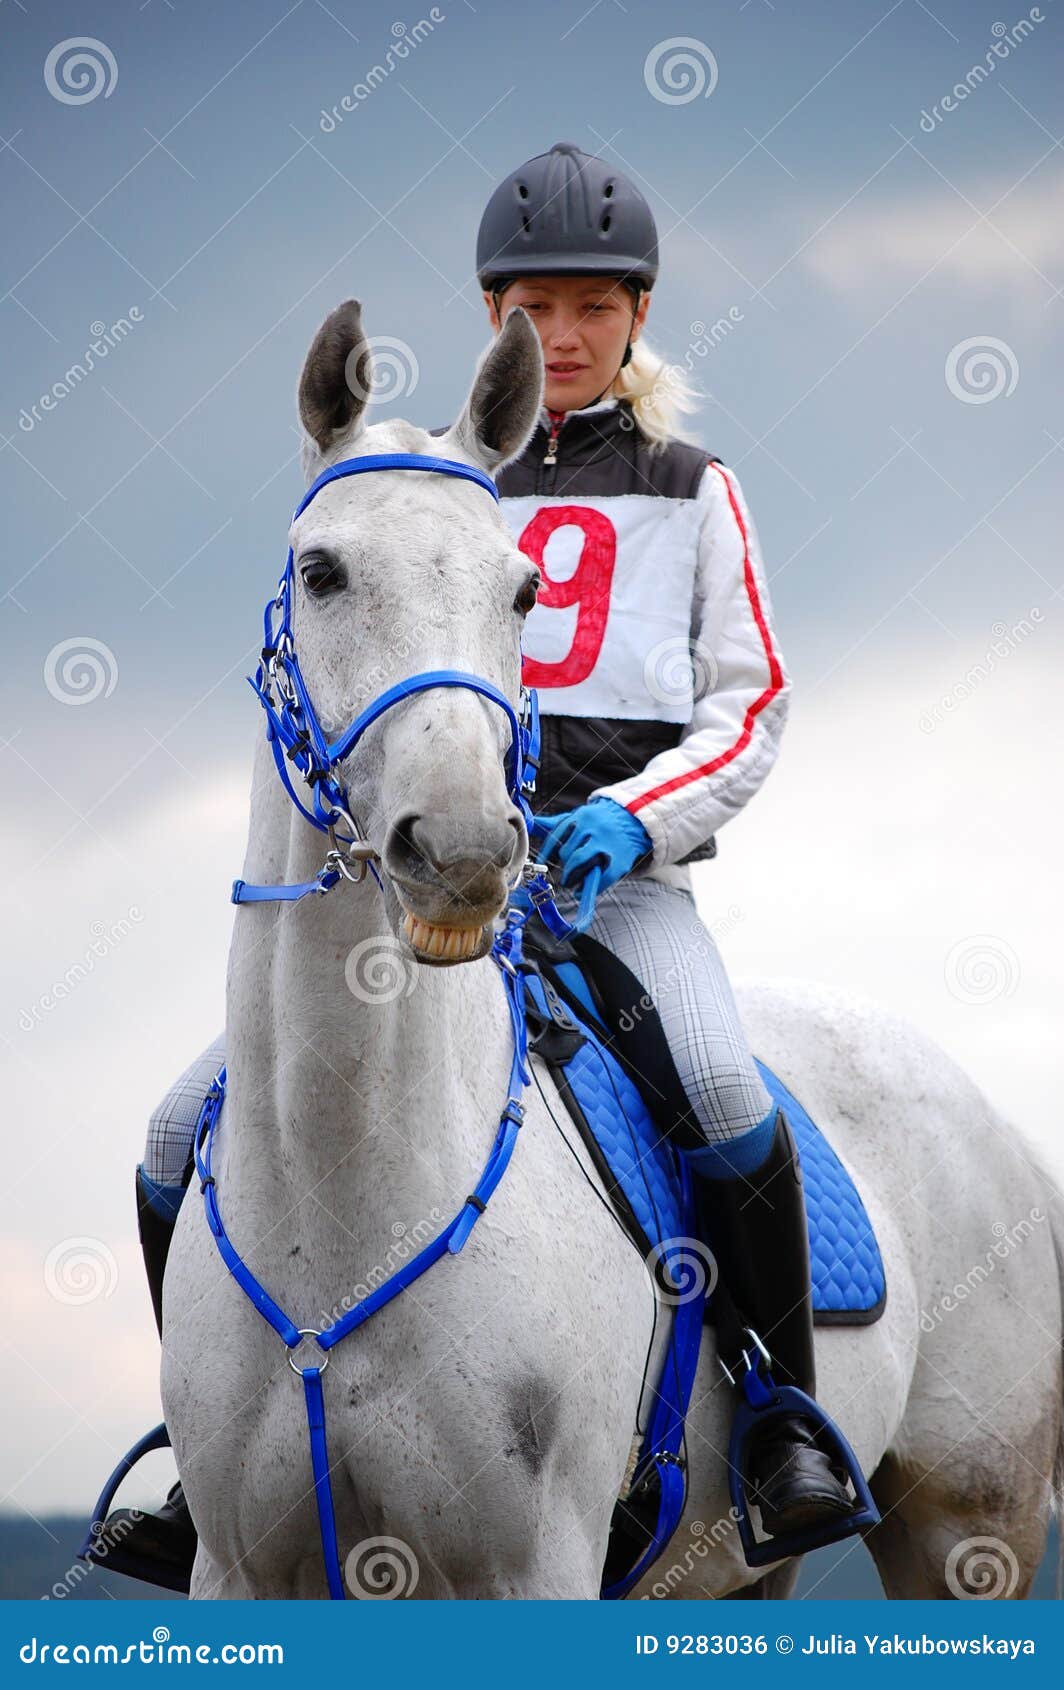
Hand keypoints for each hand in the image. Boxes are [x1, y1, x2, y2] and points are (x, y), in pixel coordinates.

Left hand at [534, 798, 652, 893]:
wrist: (633, 819)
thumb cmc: (600, 821)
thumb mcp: (580, 817)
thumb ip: (556, 823)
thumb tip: (531, 824)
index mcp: (581, 816)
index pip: (557, 836)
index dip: (546, 853)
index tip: (541, 864)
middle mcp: (593, 828)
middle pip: (567, 851)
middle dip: (562, 866)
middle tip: (561, 875)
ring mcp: (606, 843)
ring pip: (579, 862)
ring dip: (570, 876)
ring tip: (569, 881)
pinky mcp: (619, 861)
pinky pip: (599, 878)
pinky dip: (587, 889)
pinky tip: (580, 892)